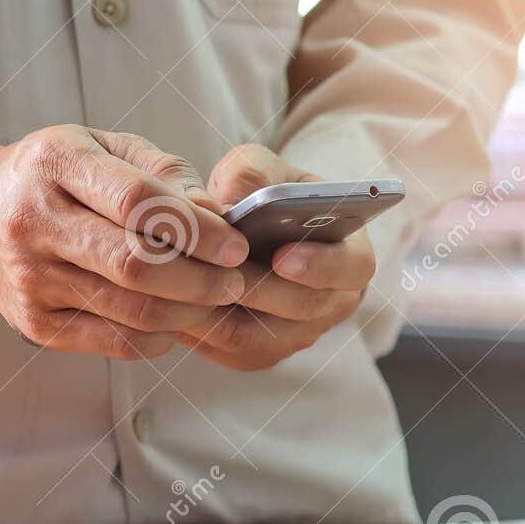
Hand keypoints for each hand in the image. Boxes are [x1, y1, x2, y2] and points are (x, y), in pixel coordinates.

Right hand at [0, 125, 249, 359]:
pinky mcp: (34, 323)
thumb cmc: (52, 177)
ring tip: (218, 300)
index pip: (136, 201)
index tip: (235, 243)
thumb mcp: (100, 147)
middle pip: (135, 264)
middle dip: (200, 278)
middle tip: (236, 280)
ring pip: (129, 309)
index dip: (196, 228)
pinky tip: (177, 322)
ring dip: (188, 311)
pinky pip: (112, 341)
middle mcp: (35, 222)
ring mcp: (32, 279)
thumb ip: (160, 172)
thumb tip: (214, 212)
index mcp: (55, 163)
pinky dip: (157, 338)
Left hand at [178, 144, 375, 370]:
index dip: (319, 265)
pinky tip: (173, 305)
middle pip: (299, 308)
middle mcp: (331, 304)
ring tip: (187, 287)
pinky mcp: (258, 354)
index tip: (283, 256)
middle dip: (258, 289)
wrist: (249, 229)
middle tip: (221, 274)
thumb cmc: (265, 193)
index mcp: (351, 256)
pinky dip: (201, 329)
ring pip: (258, 336)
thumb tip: (230, 201)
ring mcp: (295, 335)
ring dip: (221, 312)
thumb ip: (251, 174)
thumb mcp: (262, 169)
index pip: (349, 268)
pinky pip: (228, 349)